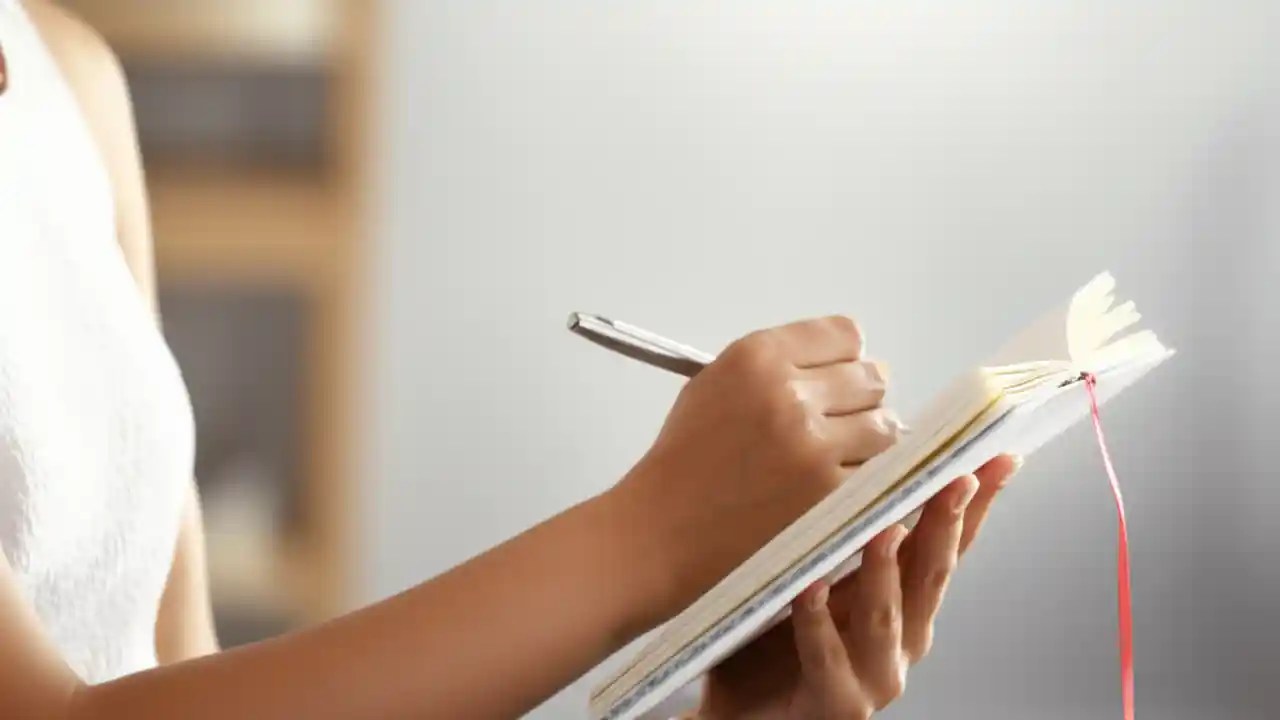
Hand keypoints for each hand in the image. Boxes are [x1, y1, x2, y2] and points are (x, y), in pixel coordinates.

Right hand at [613, 317, 900, 622]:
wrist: (662, 533)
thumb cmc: (685, 460)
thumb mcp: (715, 385)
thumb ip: (776, 366)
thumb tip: (844, 366)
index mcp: (757, 356)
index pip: (844, 334)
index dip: (844, 358)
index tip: (836, 379)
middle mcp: (790, 393)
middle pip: (872, 377)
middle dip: (860, 400)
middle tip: (838, 424)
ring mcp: (815, 446)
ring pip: (886, 426)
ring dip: (869, 443)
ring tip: (836, 459)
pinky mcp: (830, 495)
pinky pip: (877, 474)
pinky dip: (863, 482)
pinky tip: (833, 490)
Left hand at [693, 454, 1021, 719]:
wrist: (743, 711)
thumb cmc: (778, 639)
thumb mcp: (821, 575)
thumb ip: (844, 533)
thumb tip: (859, 455)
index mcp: (905, 602)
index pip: (949, 545)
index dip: (978, 504)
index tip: (999, 457)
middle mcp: (902, 639)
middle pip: (931, 574)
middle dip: (946, 525)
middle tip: (956, 479)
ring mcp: (874, 674)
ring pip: (885, 614)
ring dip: (886, 570)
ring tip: (884, 529)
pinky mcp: (835, 701)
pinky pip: (824, 654)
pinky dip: (817, 620)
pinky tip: (809, 589)